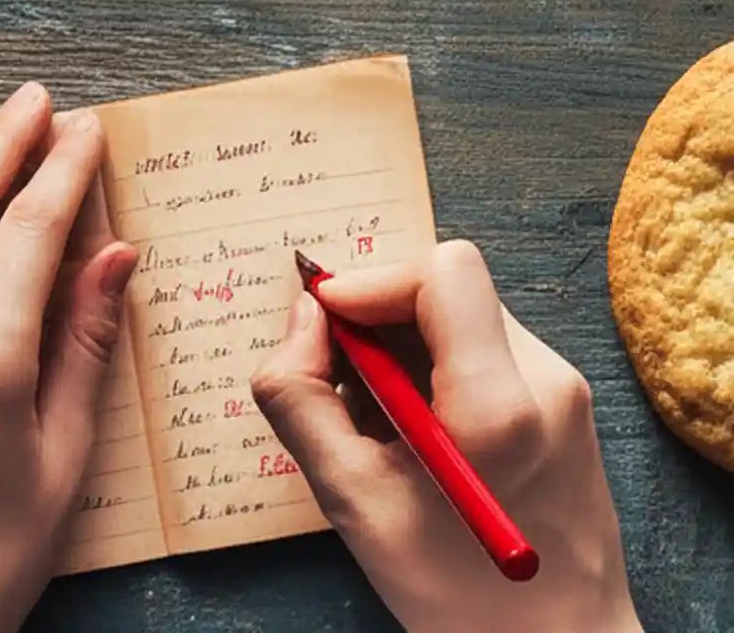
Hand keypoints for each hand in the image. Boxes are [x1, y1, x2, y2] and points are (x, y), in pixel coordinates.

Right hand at [251, 241, 641, 632]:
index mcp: (497, 406)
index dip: (369, 282)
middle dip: (376, 319)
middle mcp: (546, 380)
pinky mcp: (565, 402)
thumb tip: (302, 318)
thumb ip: (301, 398)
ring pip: (461, 316)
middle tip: (339, 383)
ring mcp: (564, 389)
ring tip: (378, 423)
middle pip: (446, 290)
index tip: (324, 321)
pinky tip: (416, 433)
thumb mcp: (349, 499)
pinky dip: (433, 368)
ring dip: (401, 348)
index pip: (442, 274)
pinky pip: (484, 348)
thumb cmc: (456, 592)